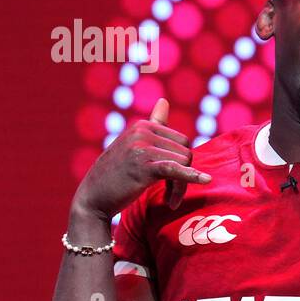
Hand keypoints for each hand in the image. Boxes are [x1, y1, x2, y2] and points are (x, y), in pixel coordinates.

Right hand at [72, 97, 208, 218]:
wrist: (93, 198)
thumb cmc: (116, 174)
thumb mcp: (133, 145)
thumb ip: (153, 125)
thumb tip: (165, 101)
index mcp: (143, 126)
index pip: (182, 141)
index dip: (182, 162)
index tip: (171, 180)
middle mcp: (142, 133)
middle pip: (186, 152)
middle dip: (183, 174)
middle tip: (169, 193)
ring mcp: (142, 148)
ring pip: (184, 164)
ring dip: (180, 187)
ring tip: (168, 199)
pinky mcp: (143, 167)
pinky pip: (176, 170)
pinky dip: (192, 176)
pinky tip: (206, 180)